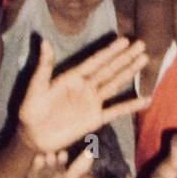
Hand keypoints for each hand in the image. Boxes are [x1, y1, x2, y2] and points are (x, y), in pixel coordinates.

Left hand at [17, 36, 148, 152]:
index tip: (125, 40)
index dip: (110, 51)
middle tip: (142, 45)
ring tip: (144, 61)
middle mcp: (86, 87)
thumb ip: (44, 66)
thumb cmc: (31, 110)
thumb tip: (45, 41)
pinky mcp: (95, 119)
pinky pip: (117, 111)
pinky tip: (145, 100)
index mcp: (73, 77)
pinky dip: (131, 106)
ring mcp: (93, 102)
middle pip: (111, 69)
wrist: (33, 136)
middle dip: (126, 57)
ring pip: (116, 84)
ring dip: (130, 73)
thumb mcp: (36, 86)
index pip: (96, 61)